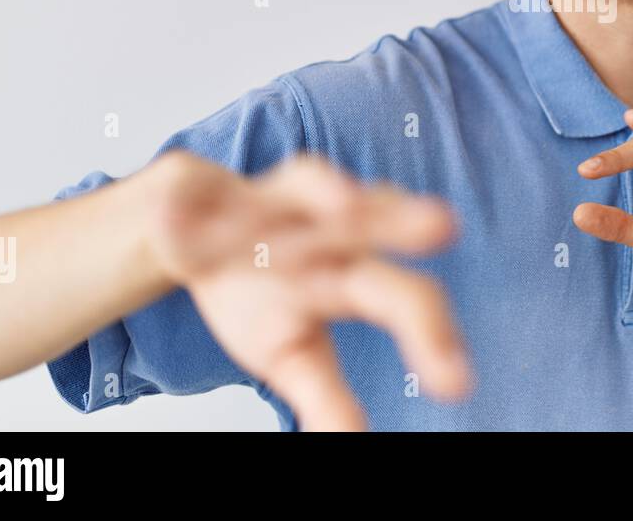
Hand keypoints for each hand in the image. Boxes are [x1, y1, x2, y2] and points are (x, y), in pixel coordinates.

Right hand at [144, 151, 470, 430]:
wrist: (193, 222)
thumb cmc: (262, 289)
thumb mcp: (294, 354)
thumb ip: (329, 398)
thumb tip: (355, 444)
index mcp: (352, 276)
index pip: (406, 300)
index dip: (431, 337)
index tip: (455, 384)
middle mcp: (327, 230)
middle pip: (373, 226)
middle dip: (407, 224)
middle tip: (445, 223)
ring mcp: (273, 203)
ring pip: (310, 188)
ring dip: (328, 192)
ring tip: (349, 204)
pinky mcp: (215, 193)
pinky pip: (204, 199)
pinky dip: (193, 212)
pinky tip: (177, 221)